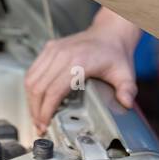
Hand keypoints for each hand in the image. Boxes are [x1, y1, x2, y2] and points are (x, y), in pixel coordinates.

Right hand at [24, 6, 140, 134]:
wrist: (110, 33)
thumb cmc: (115, 53)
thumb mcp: (125, 74)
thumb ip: (127, 90)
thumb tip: (125, 103)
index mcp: (79, 62)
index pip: (54, 90)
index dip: (46, 110)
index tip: (45, 124)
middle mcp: (62, 54)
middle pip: (38, 87)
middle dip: (36, 110)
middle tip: (39, 126)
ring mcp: (53, 50)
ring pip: (31, 79)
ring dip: (31, 100)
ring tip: (37, 116)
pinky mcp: (49, 48)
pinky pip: (33, 70)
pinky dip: (32, 88)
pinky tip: (37, 100)